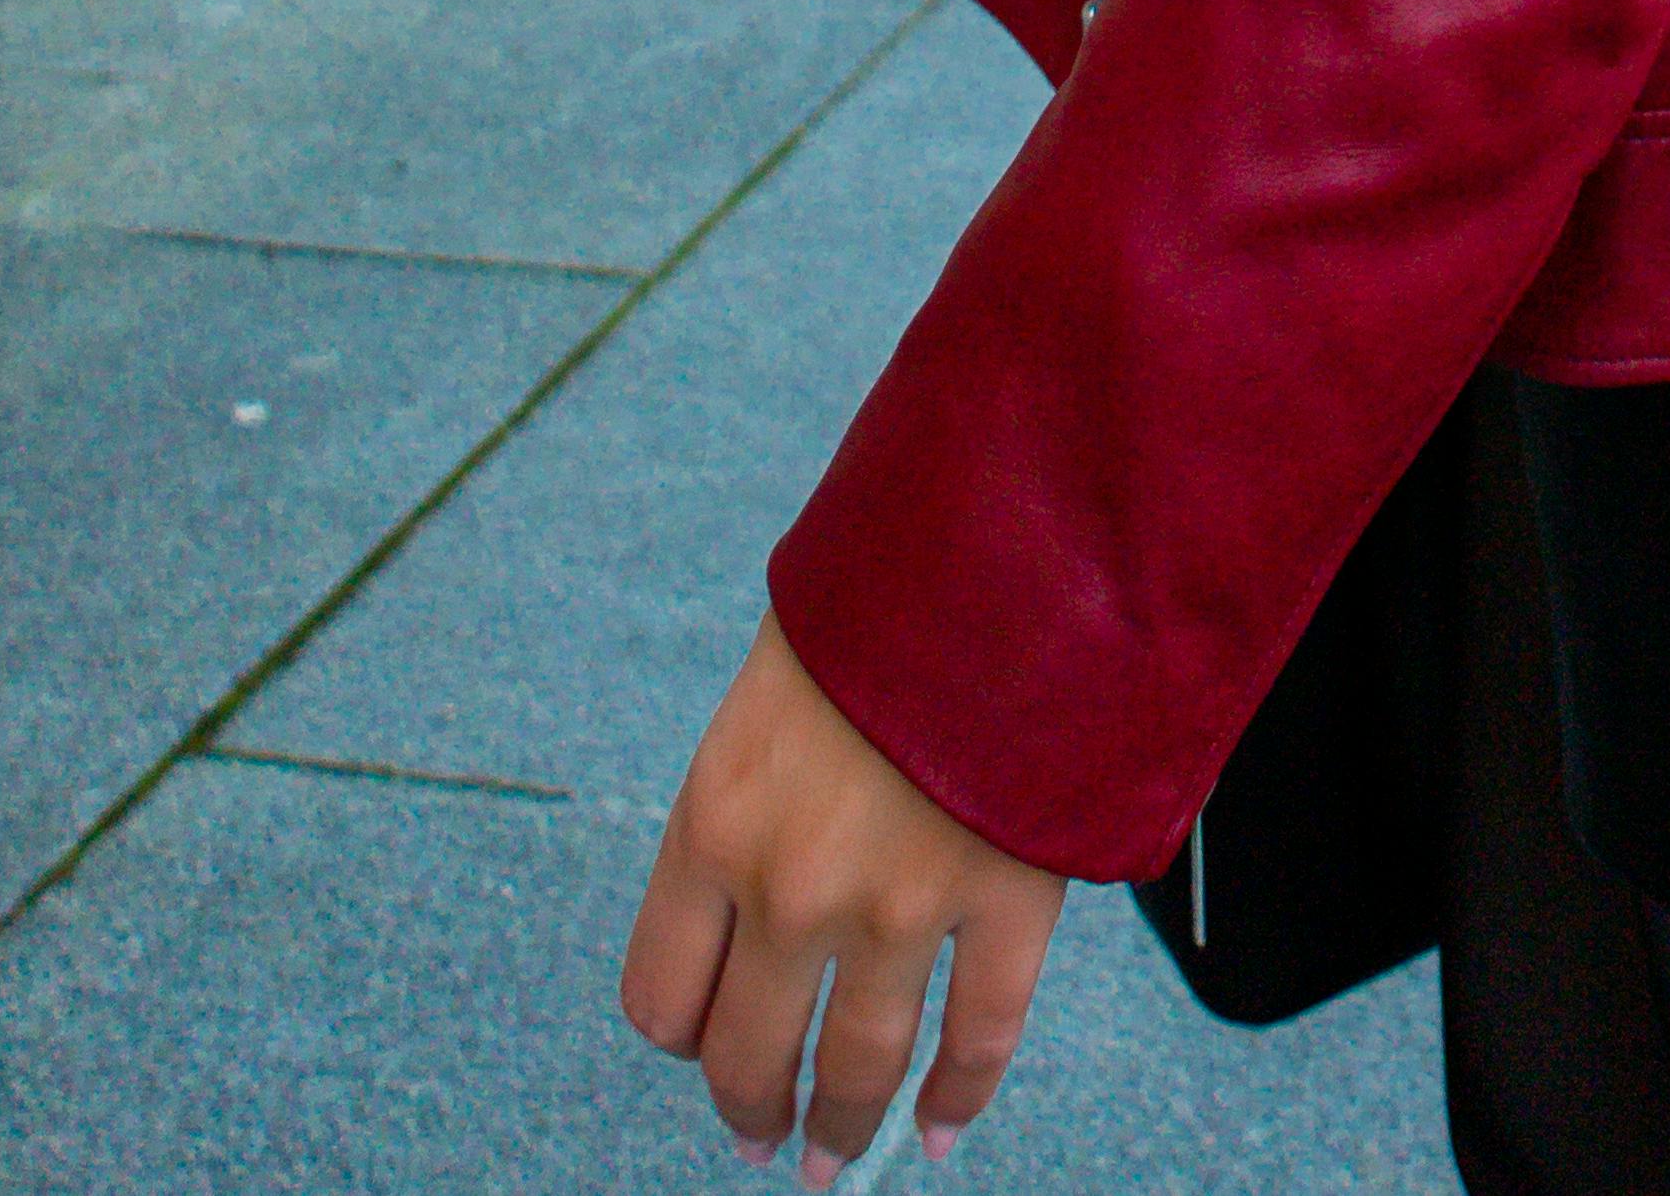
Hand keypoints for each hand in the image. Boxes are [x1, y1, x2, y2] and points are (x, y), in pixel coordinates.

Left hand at [621, 612, 1064, 1178]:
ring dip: (843, 1129)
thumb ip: (753, 793)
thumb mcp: (771, 686)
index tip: (706, 1043)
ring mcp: (902, 904)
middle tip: (766, 1134)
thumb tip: (754, 880)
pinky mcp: (1005, 900)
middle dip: (754, 1110)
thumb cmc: (886, 591)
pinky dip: (959, 1098)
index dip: (685, 1036)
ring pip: (858, 1071)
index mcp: (715, 823)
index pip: (662, 998)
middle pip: (749, 1058)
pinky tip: (940, 1130)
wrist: (1007, 536)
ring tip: (837, 1157)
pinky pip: (978, 1038)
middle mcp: (792, 887)